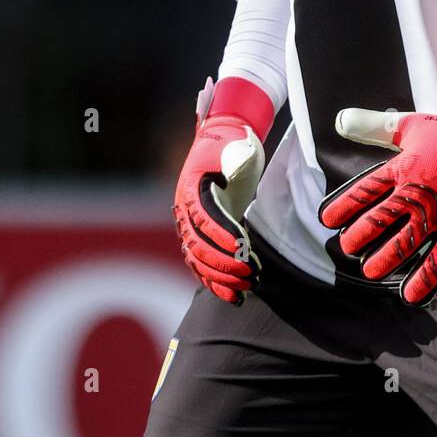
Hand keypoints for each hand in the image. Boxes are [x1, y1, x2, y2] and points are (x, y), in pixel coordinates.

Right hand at [173, 76, 271, 304]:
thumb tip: (235, 164)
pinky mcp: (201, 235)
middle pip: (198, 245)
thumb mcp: (236, 144)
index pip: (204, 218)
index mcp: (191, 189)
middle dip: (225, 263)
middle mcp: (185, 211)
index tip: (244, 248)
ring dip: (221, 277)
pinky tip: (235, 297)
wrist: (222, 139)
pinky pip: (201, 265)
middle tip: (251, 273)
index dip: (222, 235)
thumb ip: (235, 155)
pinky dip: (215, 283)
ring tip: (248, 287)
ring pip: (198, 261)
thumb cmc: (233, 142)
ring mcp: (190, 225)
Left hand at [318, 71, 436, 305]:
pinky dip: (425, 278)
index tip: (327, 220)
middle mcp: (418, 192)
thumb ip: (373, 125)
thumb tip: (340, 119)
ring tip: (370, 270)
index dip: (343, 207)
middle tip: (348, 247)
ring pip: (405, 243)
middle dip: (359, 236)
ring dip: (385, 259)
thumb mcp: (410, 125)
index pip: (365, 191)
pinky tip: (410, 294)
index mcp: (404, 167)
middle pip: (381, 220)